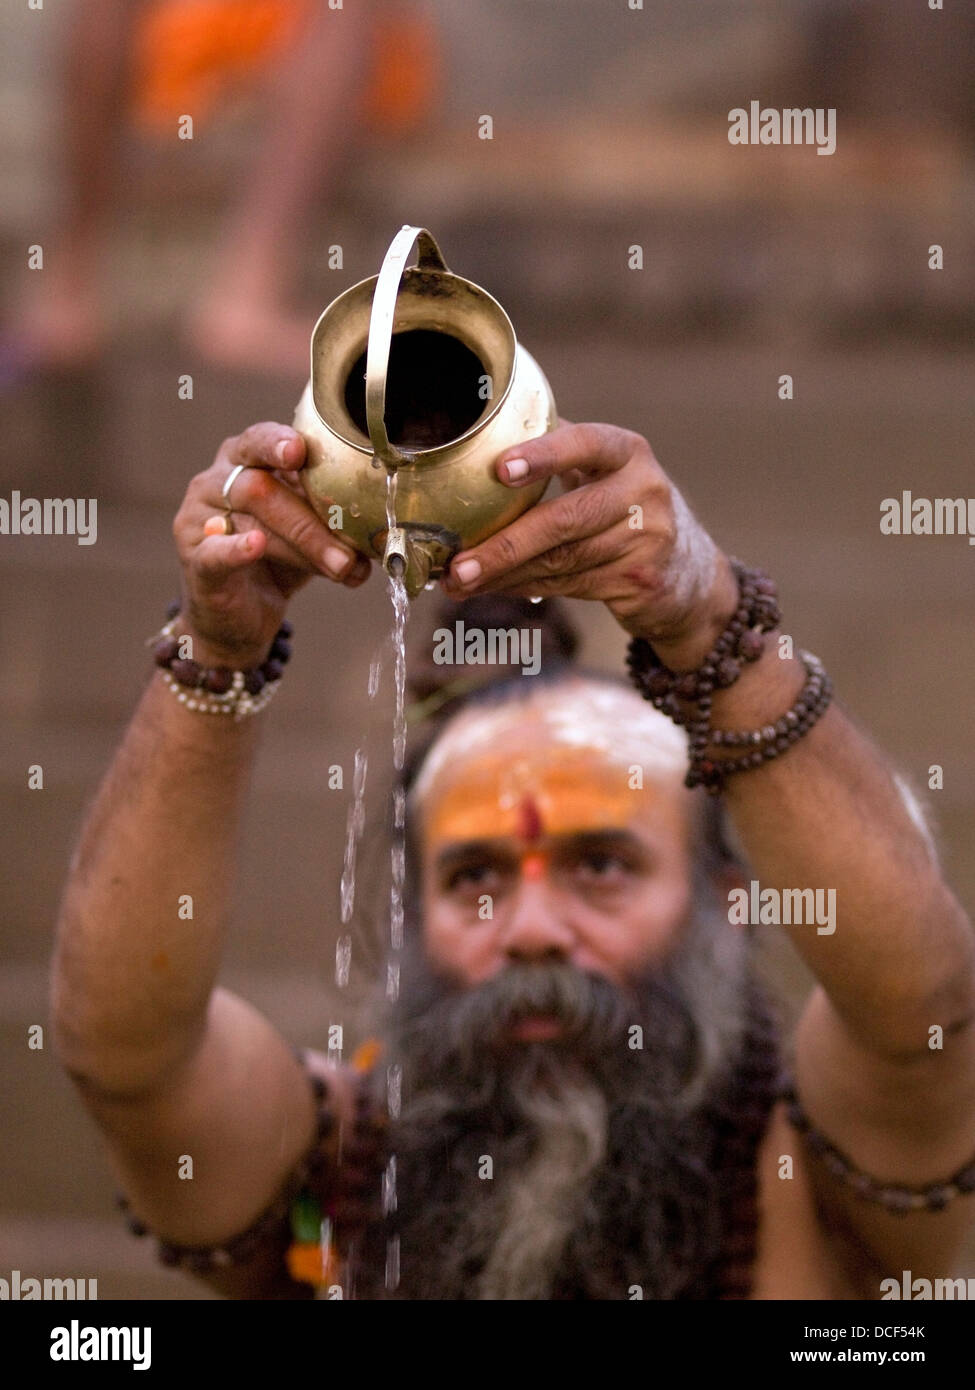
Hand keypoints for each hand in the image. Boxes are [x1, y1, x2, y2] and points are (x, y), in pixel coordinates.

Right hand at [172, 422, 369, 666]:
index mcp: (243, 461)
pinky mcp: (195, 559)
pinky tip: (256, 546)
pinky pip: (215, 551)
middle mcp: (214, 482)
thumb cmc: (277, 562)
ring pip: (252, 521)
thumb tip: (382, 534)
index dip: (279, 442)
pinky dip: (238, 549)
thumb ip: (334, 522)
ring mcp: (199, 519)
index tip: (300, 451)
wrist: (241, 616)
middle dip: (313, 521)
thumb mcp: (309, 534)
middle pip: (263, 488)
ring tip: (340, 568)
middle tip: (349, 553)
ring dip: (303, 546)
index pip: (259, 440)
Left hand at [441, 421, 738, 669]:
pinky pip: (569, 585)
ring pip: (561, 560)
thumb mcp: (604, 472)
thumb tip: (473, 444)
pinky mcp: (642, 581)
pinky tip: (495, 588)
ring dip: (503, 574)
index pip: (584, 444)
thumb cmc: (623, 510)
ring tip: (458, 582)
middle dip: (504, 545)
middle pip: (565, 518)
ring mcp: (648, 539)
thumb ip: (556, 452)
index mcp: (626, 451)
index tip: (500, 470)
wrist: (689, 574)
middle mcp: (644, 490)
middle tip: (456, 563)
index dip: (542, 455)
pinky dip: (525, 587)